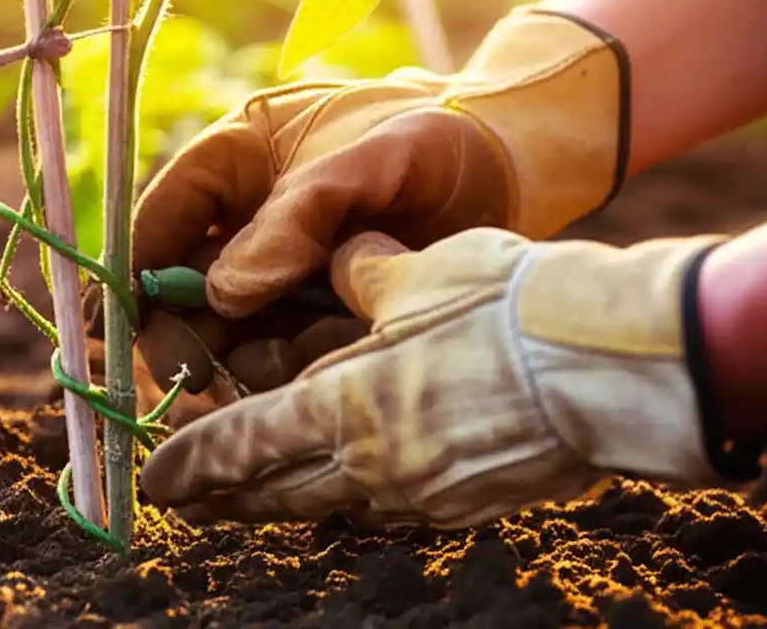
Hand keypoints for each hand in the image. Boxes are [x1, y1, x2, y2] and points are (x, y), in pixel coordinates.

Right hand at [132, 7, 629, 400]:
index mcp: (232, 165)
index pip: (161, 223)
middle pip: (182, 294)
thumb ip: (298, 215)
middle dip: (186, 341)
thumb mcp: (368, 160)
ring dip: (239, 367)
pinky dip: (290, 376)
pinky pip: (281, 356)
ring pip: (228, 336)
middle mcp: (242, 226)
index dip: (140, 280)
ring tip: (274, 378)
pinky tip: (320, 376)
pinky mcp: (313, 318)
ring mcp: (278, 276)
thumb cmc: (432, 138)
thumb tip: (224, 294)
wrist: (509, 169)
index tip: (139, 333)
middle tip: (202, 386)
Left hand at [141, 228, 726, 527]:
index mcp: (344, 408)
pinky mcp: (468, 505)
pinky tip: (360, 490)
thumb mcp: (418, 276)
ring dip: (291, 502)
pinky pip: (394, 508)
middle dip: (228, 502)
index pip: (244, 445)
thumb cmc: (505, 312)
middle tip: (190, 507)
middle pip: (279, 495)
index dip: (194, 466)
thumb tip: (344, 258)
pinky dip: (361, 498)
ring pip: (335, 506)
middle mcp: (372, 465)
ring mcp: (422, 495)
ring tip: (262, 502)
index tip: (156, 481)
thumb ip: (363, 275)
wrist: (610, 368)